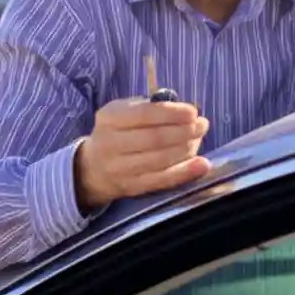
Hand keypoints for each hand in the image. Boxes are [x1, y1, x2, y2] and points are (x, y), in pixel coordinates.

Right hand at [74, 97, 210, 211]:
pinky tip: (202, 164)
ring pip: (161, 159)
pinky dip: (185, 172)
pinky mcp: (132, 187)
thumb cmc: (117, 132)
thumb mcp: (122, 112)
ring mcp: (120, 169)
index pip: (145, 114)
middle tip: (202, 125)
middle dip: (184, 131)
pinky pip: (162, 180)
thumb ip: (150, 107)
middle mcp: (111, 144)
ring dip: (187, 148)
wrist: (92, 168)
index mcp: (110, 119)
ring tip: (199, 138)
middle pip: (155, 138)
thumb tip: (184, 111)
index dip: (173, 113)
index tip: (193, 112)